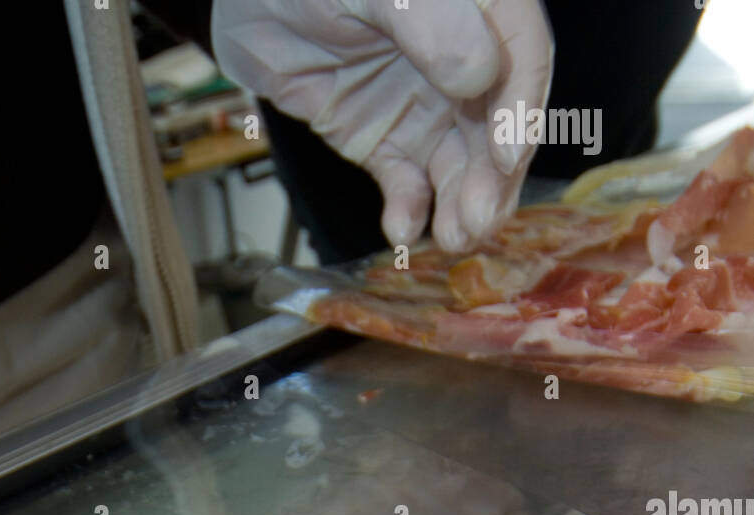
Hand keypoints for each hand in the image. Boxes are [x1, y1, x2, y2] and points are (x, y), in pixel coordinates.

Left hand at [212, 0, 553, 251]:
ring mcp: (422, 105)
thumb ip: (431, 22)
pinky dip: (408, 210)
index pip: (521, 57)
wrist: (244, 0)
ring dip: (460, 205)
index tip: (507, 158)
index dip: (521, 110)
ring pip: (457, 163)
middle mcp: (459, 61)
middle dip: (492, 178)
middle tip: (480, 220)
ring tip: (454, 239)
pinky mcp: (383, 142)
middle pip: (495, 124)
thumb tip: (480, 75)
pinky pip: (405, 183)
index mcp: (475, 9)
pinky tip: (402, 229)